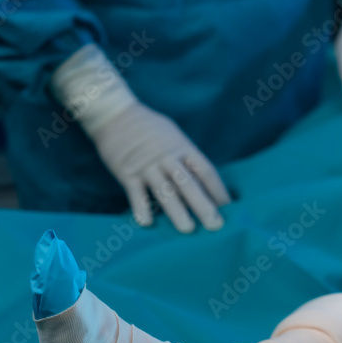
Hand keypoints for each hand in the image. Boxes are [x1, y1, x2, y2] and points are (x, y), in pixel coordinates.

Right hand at [89, 102, 230, 232]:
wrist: (114, 113)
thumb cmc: (148, 126)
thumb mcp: (173, 134)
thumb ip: (186, 155)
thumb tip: (202, 179)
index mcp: (182, 147)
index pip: (205, 171)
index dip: (217, 190)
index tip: (227, 207)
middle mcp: (167, 157)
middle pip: (189, 184)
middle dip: (203, 205)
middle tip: (215, 225)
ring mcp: (147, 165)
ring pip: (165, 191)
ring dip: (177, 211)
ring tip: (188, 229)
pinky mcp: (127, 172)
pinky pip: (136, 193)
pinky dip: (141, 208)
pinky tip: (148, 223)